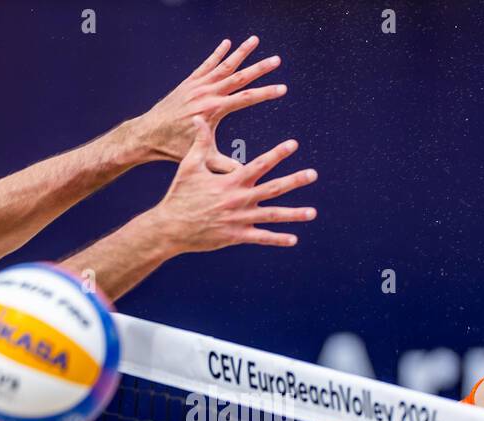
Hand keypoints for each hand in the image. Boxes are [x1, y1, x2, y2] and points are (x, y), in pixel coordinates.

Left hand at [132, 36, 285, 171]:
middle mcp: (206, 93)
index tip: (282, 88)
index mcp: (213, 110)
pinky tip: (228, 43)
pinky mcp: (189, 83)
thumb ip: (223, 164)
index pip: (245, 98)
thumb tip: (243, 173)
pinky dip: (217, 53)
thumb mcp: (202, 157)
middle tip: (277, 60)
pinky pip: (206, 64)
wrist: (148, 134)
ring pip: (224, 65)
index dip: (265, 93)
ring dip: (241, 52)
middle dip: (260, 69)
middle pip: (239, 77)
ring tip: (255, 40)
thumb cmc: (174, 148)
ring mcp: (197, 85)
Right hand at [149, 117, 316, 251]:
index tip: (293, 144)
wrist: (170, 227)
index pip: (259, 164)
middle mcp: (239, 200)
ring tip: (313, 212)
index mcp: (230, 181)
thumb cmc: (179, 194)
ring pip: (272, 216)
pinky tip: (294, 239)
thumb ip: (200, 142)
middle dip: (295, 180)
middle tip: (313, 174)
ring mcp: (240, 220)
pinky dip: (277, 239)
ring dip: (294, 214)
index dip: (277, 153)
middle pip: (273, 189)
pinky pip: (261, 238)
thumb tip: (199, 118)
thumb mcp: (189, 166)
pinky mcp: (236, 236)